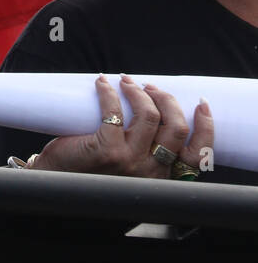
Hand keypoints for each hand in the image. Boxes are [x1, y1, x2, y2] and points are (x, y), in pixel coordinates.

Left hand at [30, 75, 214, 177]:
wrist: (56, 179)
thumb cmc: (91, 167)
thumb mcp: (129, 163)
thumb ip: (146, 148)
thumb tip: (154, 107)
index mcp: (161, 173)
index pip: (197, 152)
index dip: (205, 125)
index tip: (201, 103)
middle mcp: (150, 171)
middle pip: (176, 128)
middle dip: (166, 99)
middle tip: (149, 87)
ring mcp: (129, 161)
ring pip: (150, 116)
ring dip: (138, 92)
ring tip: (126, 82)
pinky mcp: (106, 151)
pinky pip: (114, 112)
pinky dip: (109, 92)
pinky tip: (102, 84)